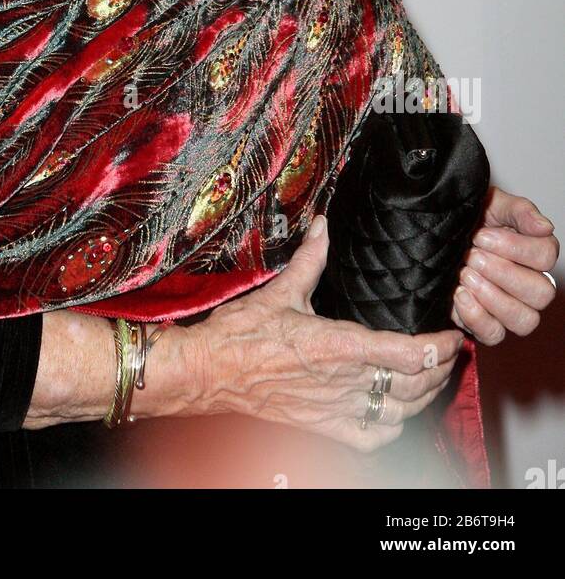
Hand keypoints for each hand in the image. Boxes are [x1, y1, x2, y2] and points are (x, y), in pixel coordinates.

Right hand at [197, 215, 464, 451]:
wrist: (211, 372)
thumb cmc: (241, 333)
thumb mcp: (281, 290)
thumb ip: (310, 260)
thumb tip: (324, 227)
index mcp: (339, 344)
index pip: (408, 353)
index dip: (439, 346)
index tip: (452, 335)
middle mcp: (344, 380)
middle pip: (413, 385)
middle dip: (440, 370)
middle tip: (449, 353)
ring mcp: (335, 408)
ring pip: (399, 413)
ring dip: (423, 398)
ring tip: (432, 380)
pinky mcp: (322, 426)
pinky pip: (371, 437)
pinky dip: (392, 427)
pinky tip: (396, 414)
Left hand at [452, 186, 558, 344]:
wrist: (431, 237)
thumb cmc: (467, 219)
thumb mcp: (490, 204)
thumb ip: (519, 211)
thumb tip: (545, 226)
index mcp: (535, 252)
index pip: (546, 256)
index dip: (516, 248)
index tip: (482, 236)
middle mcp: (530, 284)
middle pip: (541, 293)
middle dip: (504, 273)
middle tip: (472, 256)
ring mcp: (510, 309)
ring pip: (524, 321)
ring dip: (493, 298)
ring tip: (465, 275)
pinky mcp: (487, 326)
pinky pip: (493, 335)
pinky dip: (476, 317)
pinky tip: (459, 295)